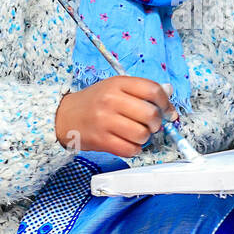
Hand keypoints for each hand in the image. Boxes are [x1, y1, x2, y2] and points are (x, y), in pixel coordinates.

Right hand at [55, 76, 177, 157]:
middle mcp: (111, 100)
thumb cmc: (95, 101)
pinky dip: (135, 149)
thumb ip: (141, 89)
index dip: (166, 103)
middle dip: (156, 123)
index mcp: (117, 84)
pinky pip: (130, 149)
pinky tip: (129, 143)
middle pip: (150, 114)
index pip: (152, 90)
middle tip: (151, 124)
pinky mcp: (101, 140)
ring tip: (138, 134)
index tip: (167, 110)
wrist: (65, 116)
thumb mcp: (115, 87)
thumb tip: (168, 91)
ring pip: (142, 134)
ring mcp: (105, 121)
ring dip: (145, 138)